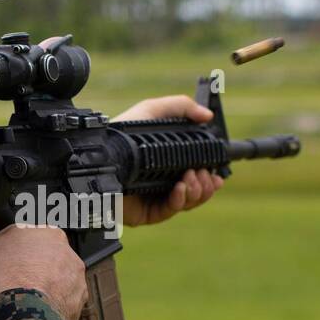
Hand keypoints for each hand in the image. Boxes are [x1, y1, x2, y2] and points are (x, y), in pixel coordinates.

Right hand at [0, 225, 87, 319]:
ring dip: (25, 296)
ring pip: (44, 289)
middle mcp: (69, 256)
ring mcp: (75, 285)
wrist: (19, 315)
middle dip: (14, 277)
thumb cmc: (0, 277)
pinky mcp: (74, 310)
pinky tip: (18, 318)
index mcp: (48, 233)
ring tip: (4, 306)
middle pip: (34, 266)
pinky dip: (35, 314)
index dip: (2, 255)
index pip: (22, 240)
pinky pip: (50, 311)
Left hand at [114, 94, 224, 225]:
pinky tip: (180, 188)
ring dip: (197, 192)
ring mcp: (156, 198)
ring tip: (191, 178)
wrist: (101, 156)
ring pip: (188, 203)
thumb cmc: (121, 132)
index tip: (218, 172)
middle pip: (198, 191)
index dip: (211, 176)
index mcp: (169, 163)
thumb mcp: (153, 110)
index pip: (198, 174)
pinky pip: (171, 211)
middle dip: (206, 184)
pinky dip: (180, 200)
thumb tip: (207, 115)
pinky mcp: (146, 212)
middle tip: (203, 174)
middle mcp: (165, 182)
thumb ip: (180, 107)